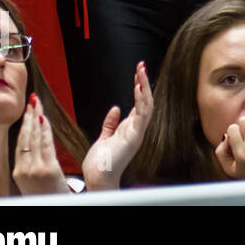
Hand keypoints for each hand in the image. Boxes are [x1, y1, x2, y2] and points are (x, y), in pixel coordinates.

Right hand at [12, 93, 70, 195]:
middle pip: (25, 137)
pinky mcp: (47, 169)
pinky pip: (45, 145)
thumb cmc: (47, 198)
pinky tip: (44, 118)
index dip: (23, 125)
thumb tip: (34, 147)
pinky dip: (44, 130)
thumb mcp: (33, 181)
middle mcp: (23, 170)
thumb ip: (32, 165)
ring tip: (37, 104)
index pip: (20, 143)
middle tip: (32, 101)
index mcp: (18, 172)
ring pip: (33, 138)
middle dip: (29, 117)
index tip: (27, 111)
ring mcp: (34, 169)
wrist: (53, 209)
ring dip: (35, 119)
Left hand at [83, 62, 153, 189]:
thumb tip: (115, 109)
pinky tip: (138, 87)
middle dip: (144, 83)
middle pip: (145, 101)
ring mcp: (137, 132)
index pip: (138, 103)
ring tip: (141, 71)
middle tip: (141, 66)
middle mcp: (136, 129)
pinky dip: (142, 100)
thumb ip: (110, 124)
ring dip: (144, 87)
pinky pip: (142, 114)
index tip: (137, 72)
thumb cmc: (100, 163)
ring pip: (147, 105)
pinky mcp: (134, 136)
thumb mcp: (104, 138)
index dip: (139, 87)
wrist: (98, 178)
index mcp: (129, 128)